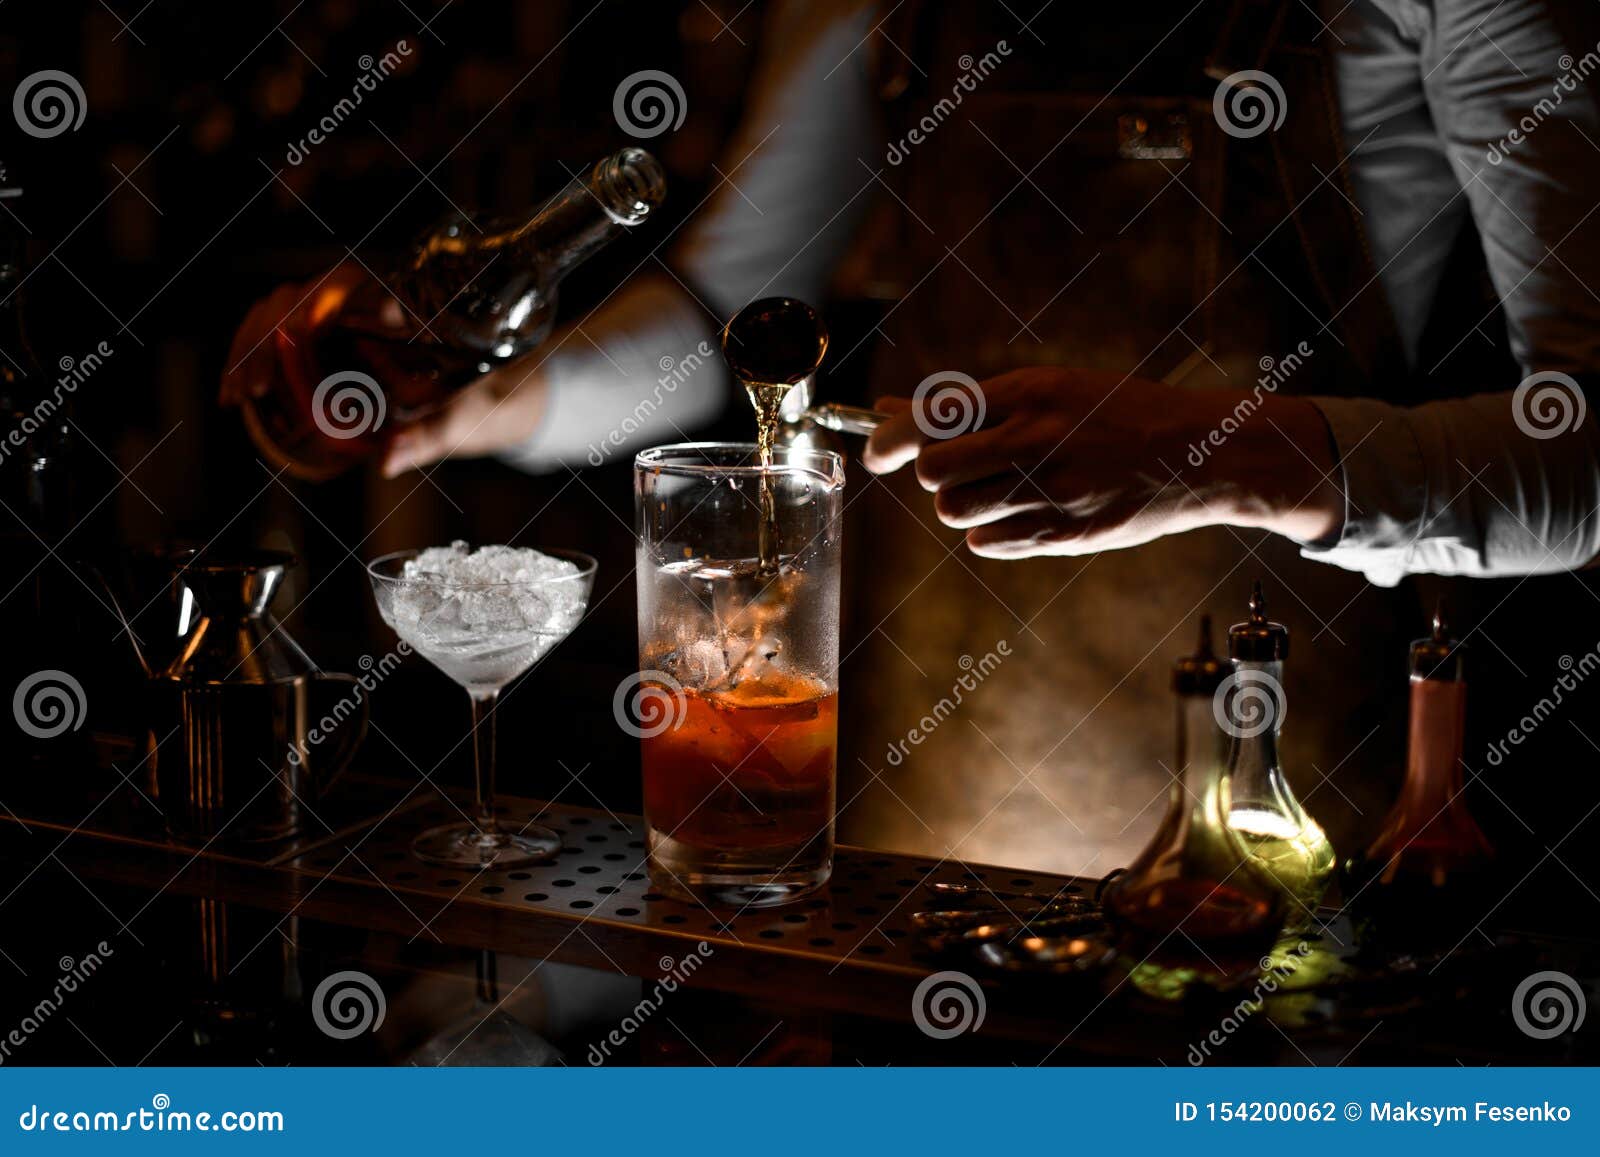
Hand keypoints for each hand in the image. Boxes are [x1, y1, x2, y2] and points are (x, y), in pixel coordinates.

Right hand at [220, 264, 548, 476]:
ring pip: (284, 308)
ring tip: (235, 396)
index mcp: (407, 302)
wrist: (512, 388)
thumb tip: (388, 461)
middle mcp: (376, 296)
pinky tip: (246, 390)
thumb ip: (431, 436)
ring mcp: (358, 310)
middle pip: (294, 298)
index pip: (328, 295)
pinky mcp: (346, 330)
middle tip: (242, 394)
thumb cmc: (495, 396)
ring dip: (251, 346)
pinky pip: (292, 328)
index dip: (288, 329)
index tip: (268, 371)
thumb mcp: (468, 417)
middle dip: (259, 342)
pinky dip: (263, 353)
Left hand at [861, 366, 1341, 557]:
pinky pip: (989, 543)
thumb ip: (969, 405)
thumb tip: (888, 408)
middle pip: (934, 472)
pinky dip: (989, 532)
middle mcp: (1036, 440)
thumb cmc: (1113, 412)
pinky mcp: (1064, 531)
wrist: (1199, 453)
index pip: (931, 418)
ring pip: (956, 511)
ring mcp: (1051, 489)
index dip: (888, 439)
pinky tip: (1018, 512)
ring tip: (996, 487)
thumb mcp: (1047, 389)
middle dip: (931, 473)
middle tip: (952, 468)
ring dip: (960, 503)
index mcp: (1030, 393)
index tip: (876, 451)